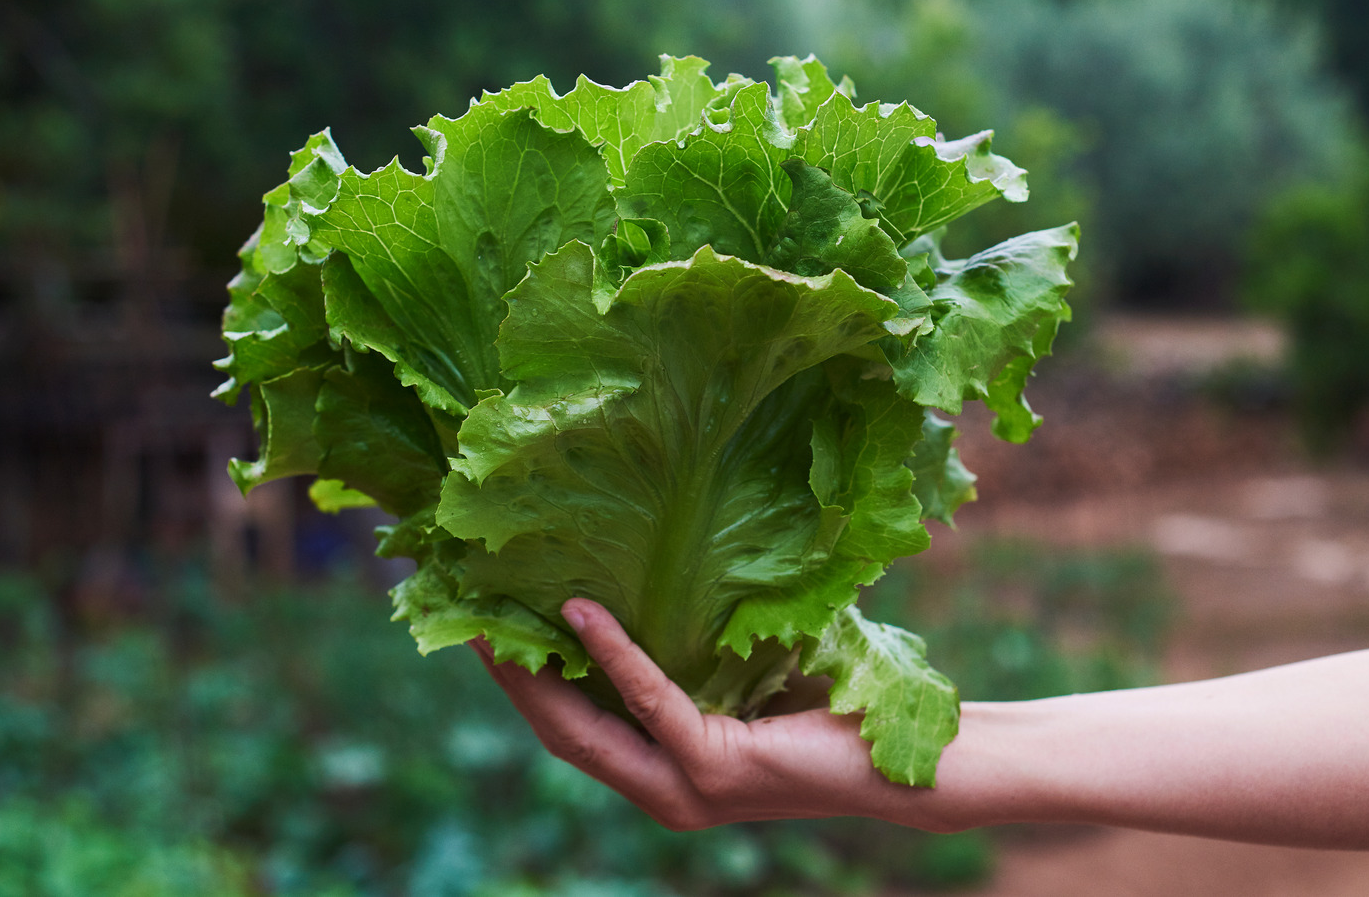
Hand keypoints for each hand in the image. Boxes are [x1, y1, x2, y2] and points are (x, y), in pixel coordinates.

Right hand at [472, 598, 958, 830]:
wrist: (899, 760)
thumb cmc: (826, 710)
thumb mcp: (736, 679)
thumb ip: (687, 656)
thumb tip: (638, 574)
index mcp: (664, 777)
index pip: (573, 733)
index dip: (523, 687)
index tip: (486, 630)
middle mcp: (663, 794)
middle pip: (560, 736)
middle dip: (510, 680)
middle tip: (469, 620)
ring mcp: (684, 790)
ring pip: (584, 730)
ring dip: (537, 672)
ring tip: (501, 616)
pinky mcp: (713, 770)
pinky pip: (648, 700)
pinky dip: (611, 652)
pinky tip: (583, 611)